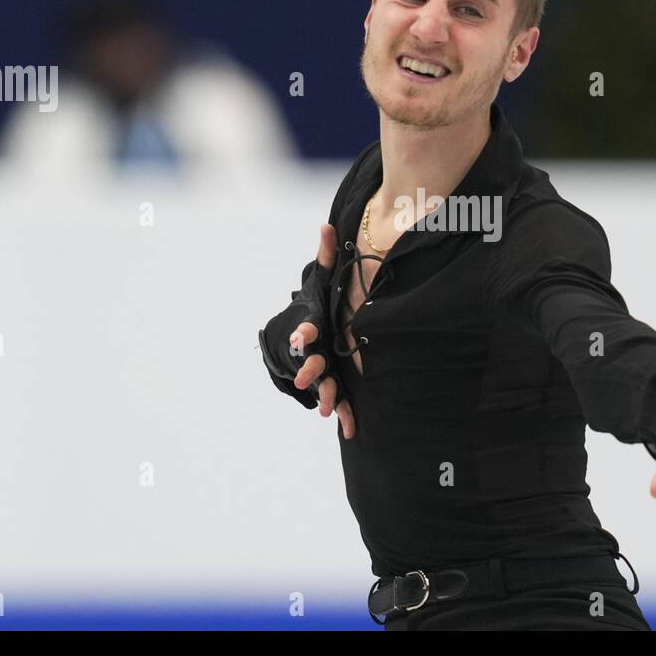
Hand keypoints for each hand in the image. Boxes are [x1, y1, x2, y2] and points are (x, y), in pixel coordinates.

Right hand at [288, 223, 355, 439]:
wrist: (308, 338)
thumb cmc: (319, 306)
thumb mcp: (323, 282)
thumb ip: (326, 256)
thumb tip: (328, 224)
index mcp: (312, 328)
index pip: (306, 330)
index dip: (304, 335)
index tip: (303, 340)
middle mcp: (314, 352)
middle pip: (311, 362)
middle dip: (310, 369)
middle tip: (307, 377)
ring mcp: (323, 371)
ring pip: (324, 386)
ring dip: (326, 397)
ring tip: (328, 410)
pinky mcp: (334, 385)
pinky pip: (341, 401)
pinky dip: (346, 416)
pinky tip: (353, 431)